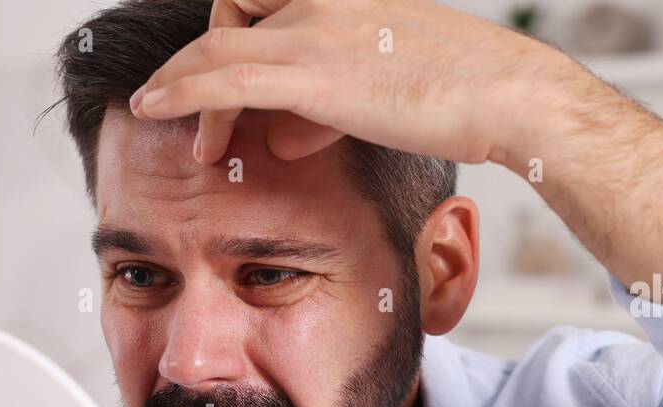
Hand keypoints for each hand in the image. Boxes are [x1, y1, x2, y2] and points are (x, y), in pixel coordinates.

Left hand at [131, 0, 662, 310]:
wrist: (510, 98)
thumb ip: (323, 108)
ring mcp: (317, 28)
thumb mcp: (378, 97)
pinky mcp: (315, 69)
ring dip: (182, 87)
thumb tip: (282, 135)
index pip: (256, 7)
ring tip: (163, 120)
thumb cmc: (457, 100)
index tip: (219, 99)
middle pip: (229, 16)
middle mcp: (322, 0)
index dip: (223, 48)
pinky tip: (152, 106)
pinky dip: (180, 89)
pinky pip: (223, 73)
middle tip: (198, 125)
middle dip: (199, 68)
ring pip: (217, 46)